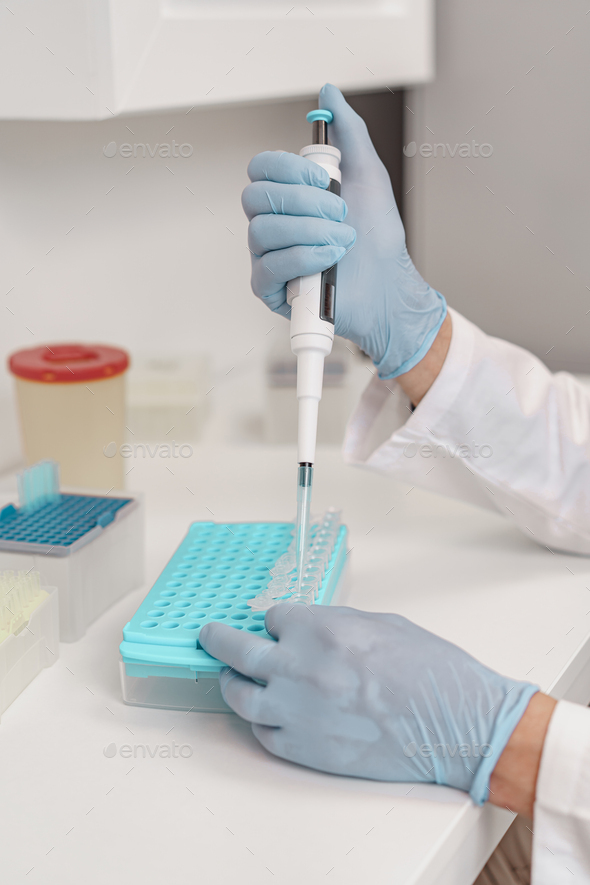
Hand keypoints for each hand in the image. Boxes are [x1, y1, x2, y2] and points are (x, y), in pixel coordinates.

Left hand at [199, 604, 538, 803]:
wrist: (458, 725)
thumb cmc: (431, 670)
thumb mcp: (382, 623)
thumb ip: (335, 623)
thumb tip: (307, 628)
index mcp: (322, 629)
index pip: (274, 617)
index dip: (277, 620)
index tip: (277, 624)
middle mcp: (300, 668)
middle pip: (237, 651)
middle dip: (218, 639)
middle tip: (208, 635)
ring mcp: (298, 712)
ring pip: (240, 697)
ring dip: (232, 683)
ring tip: (230, 678)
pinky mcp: (305, 750)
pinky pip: (264, 734)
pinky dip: (261, 721)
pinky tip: (266, 714)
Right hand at [241, 83, 446, 378]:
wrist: (389, 284)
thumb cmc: (377, 237)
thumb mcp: (367, 173)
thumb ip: (347, 132)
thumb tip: (328, 92)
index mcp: (287, 195)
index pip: (260, 168)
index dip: (289, 168)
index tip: (324, 177)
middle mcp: (271, 223)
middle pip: (255, 197)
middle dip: (305, 202)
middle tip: (341, 212)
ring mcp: (267, 256)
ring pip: (262, 231)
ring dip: (311, 232)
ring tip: (343, 241)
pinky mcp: (269, 289)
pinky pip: (268, 267)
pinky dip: (303, 259)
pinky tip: (329, 260)